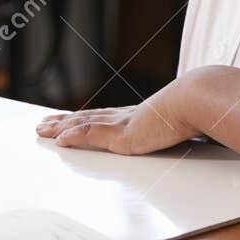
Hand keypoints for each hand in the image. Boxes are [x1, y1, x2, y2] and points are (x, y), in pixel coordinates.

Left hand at [35, 90, 198, 154]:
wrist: (198, 100)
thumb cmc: (196, 110)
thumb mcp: (183, 122)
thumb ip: (178, 127)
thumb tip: (190, 128)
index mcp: (138, 116)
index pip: (104, 117)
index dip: (85, 118)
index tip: (71, 119)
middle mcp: (126, 118)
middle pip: (87, 118)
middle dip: (64, 121)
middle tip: (45, 123)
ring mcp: (123, 125)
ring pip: (83, 125)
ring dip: (60, 127)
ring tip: (42, 129)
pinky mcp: (123, 136)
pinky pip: (91, 136)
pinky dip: (74, 137)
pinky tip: (59, 140)